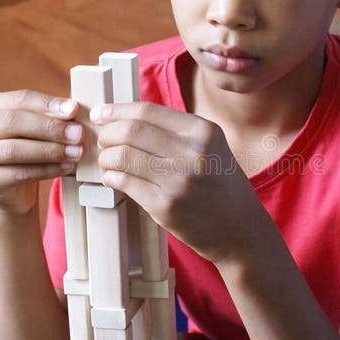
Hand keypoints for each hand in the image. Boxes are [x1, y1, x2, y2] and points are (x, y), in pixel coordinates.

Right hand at [0, 90, 83, 214]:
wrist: (12, 189)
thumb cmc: (25, 147)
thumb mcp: (32, 127)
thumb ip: (47, 114)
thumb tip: (72, 109)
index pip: (18, 99)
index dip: (47, 104)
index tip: (74, 110)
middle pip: (12, 122)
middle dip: (50, 128)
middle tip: (78, 134)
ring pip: (15, 150)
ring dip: (51, 150)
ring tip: (76, 152)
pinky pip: (20, 174)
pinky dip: (47, 170)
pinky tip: (66, 167)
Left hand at [92, 101, 263, 262]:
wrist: (239, 229)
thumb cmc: (220, 185)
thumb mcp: (211, 146)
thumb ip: (176, 130)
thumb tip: (125, 117)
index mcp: (203, 130)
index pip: (147, 111)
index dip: (116, 110)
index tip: (100, 113)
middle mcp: (193, 152)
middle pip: (130, 131)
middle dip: (107, 134)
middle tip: (103, 140)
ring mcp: (179, 180)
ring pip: (122, 156)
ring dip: (106, 157)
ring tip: (108, 162)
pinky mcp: (166, 206)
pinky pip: (124, 182)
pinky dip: (110, 177)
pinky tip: (114, 178)